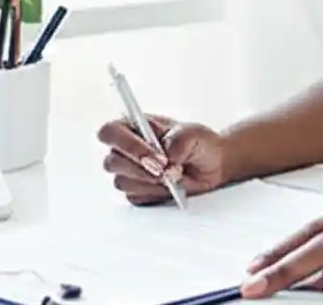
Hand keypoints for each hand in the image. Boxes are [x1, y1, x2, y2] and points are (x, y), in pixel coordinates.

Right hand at [97, 115, 228, 204]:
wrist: (212, 165)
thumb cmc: (199, 143)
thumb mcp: (194, 134)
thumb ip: (178, 141)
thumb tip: (166, 156)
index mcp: (134, 126)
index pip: (110, 132)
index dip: (127, 145)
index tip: (155, 155)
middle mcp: (126, 149)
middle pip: (112, 162)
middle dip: (141, 168)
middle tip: (166, 169)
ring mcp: (129, 171)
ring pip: (122, 181)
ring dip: (149, 181)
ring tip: (173, 176)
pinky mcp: (136, 191)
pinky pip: (134, 197)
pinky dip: (153, 193)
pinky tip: (169, 186)